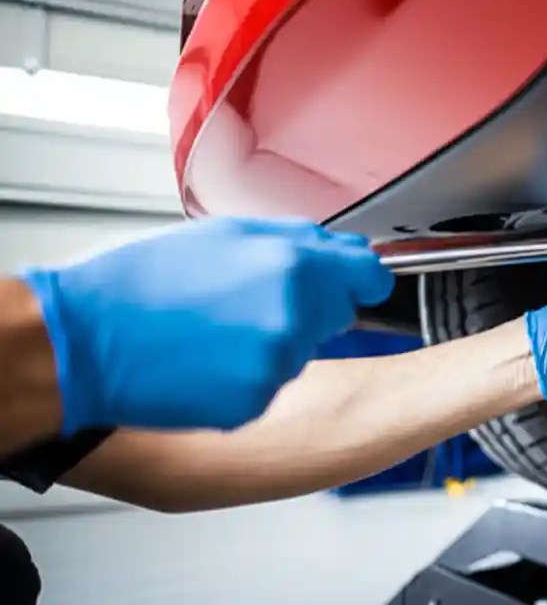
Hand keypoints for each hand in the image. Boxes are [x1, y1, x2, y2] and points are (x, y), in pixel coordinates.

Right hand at [20, 217, 393, 433]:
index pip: (369, 276)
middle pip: (336, 313)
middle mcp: (295, 319)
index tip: (349, 279)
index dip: (357, 277)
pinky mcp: (255, 403)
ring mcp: (277, 366)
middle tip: (246, 298)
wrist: (86, 342)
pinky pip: (271, 383)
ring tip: (215, 327)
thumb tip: (343, 248)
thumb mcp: (225, 233)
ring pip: (302, 350)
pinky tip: (207, 359)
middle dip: (308, 305)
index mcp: (293, 267)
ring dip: (275, 339)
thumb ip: (297, 239)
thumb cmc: (143, 283)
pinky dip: (248, 374)